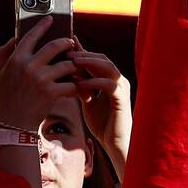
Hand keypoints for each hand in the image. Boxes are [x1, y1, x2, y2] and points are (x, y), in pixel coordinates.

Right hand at [0, 19, 76, 131]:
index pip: (31, 36)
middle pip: (55, 46)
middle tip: (71, 43)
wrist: (12, 125)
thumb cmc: (6, 99)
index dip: (42, 25)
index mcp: (16, 59)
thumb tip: (14, 38)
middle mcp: (29, 66)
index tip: (51, 19)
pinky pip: (70, 84)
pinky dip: (75, 86)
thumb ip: (3, 54)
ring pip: (67, 64)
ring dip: (74, 66)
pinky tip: (75, 88)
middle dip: (66, 43)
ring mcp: (41, 79)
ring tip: (75, 67)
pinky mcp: (52, 92)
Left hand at [70, 43, 131, 171]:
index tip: (66, 44)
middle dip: (84, 54)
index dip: (82, 51)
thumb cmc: (103, 124)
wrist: (115, 143)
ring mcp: (121, 88)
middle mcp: (117, 80)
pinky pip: (109, 85)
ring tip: (73, 61)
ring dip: (90, 63)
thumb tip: (68, 74)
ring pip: (107, 67)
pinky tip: (81, 83)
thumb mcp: (88, 102)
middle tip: (66, 52)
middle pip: (101, 58)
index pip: (96, 60)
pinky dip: (95, 82)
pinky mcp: (122, 98)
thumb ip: (82, 87)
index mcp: (109, 80)